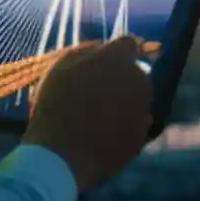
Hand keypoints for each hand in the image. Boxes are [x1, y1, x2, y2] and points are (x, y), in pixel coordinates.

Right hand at [21, 36, 152, 190]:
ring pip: (136, 99)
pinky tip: (102, 136)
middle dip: (120, 79)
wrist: (61, 156)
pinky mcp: (142, 135)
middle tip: (95, 95)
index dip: (116, 52)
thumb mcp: (61, 68)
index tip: (107, 61)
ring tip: (96, 119)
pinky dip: (123, 127)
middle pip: (134, 73)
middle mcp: (138, 80)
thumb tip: (103, 49)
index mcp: (118, 59)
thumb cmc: (55, 106)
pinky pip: (134, 124)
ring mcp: (143, 109)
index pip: (128, 44)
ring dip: (124, 103)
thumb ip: (86, 53)